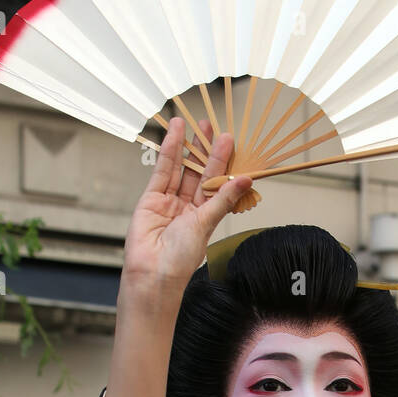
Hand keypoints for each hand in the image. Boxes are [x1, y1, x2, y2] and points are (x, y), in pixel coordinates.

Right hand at [122, 117, 252, 290]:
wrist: (152, 273)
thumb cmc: (180, 259)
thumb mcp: (206, 223)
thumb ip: (223, 198)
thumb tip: (247, 179)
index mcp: (204, 216)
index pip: (216, 183)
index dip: (222, 162)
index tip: (229, 141)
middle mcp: (187, 207)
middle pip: (198, 173)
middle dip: (204, 149)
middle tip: (212, 125)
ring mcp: (168, 202)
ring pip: (180, 169)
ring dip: (186, 146)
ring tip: (194, 122)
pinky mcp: (151, 198)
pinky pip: (161, 171)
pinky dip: (168, 152)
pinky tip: (175, 134)